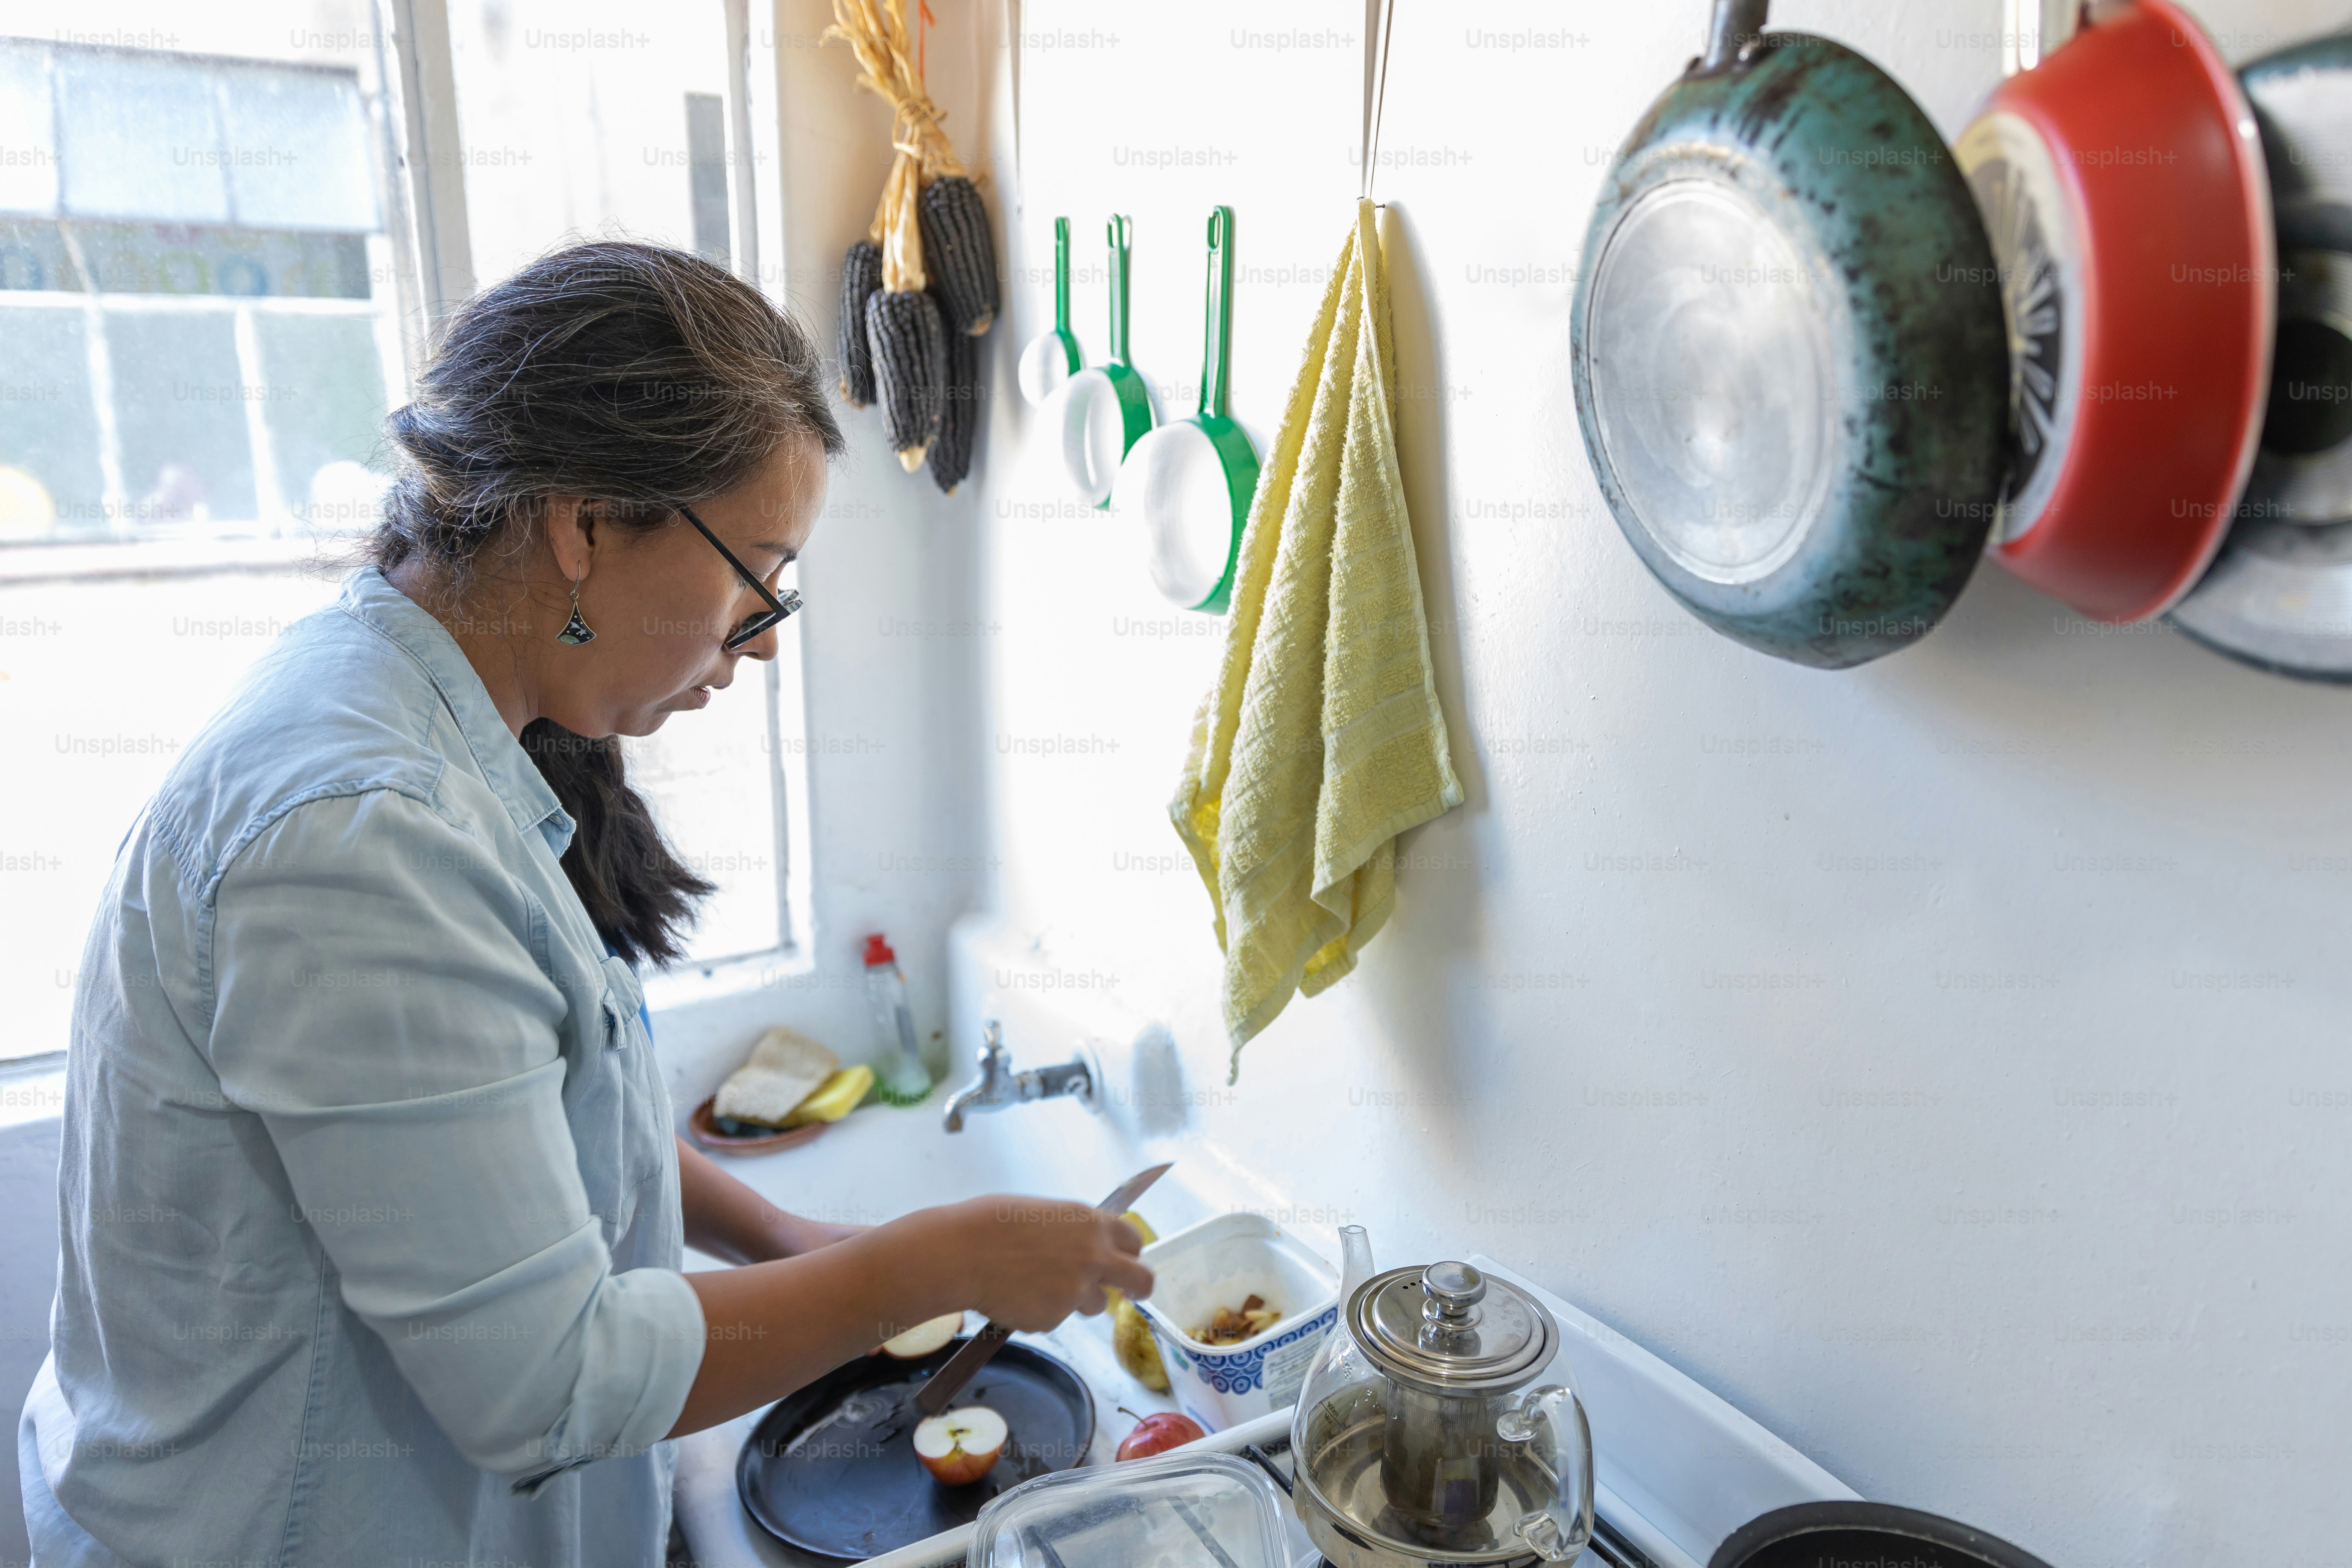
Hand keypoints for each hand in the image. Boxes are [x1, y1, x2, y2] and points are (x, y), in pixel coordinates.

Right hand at [919, 1195, 1154, 1331]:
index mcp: (1092, 1224)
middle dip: (1139, 1288)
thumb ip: (1076, 1232)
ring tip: (1036, 1283)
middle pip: (1140, 1279)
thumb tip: (1087, 1245)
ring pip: (1093, 1304)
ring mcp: (1077, 1291)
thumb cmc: (992, 1224)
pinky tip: (1017, 1295)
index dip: (1131, 1252)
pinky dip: (1042, 1311)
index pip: (1134, 1240)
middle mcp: (1094, 1257)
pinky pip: (1057, 1318)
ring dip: (1076, 1299)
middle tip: (1132, 1293)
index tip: (1128, 1260)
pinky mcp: (1055, 1318)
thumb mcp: (1045, 1214)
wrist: (961, 1253)